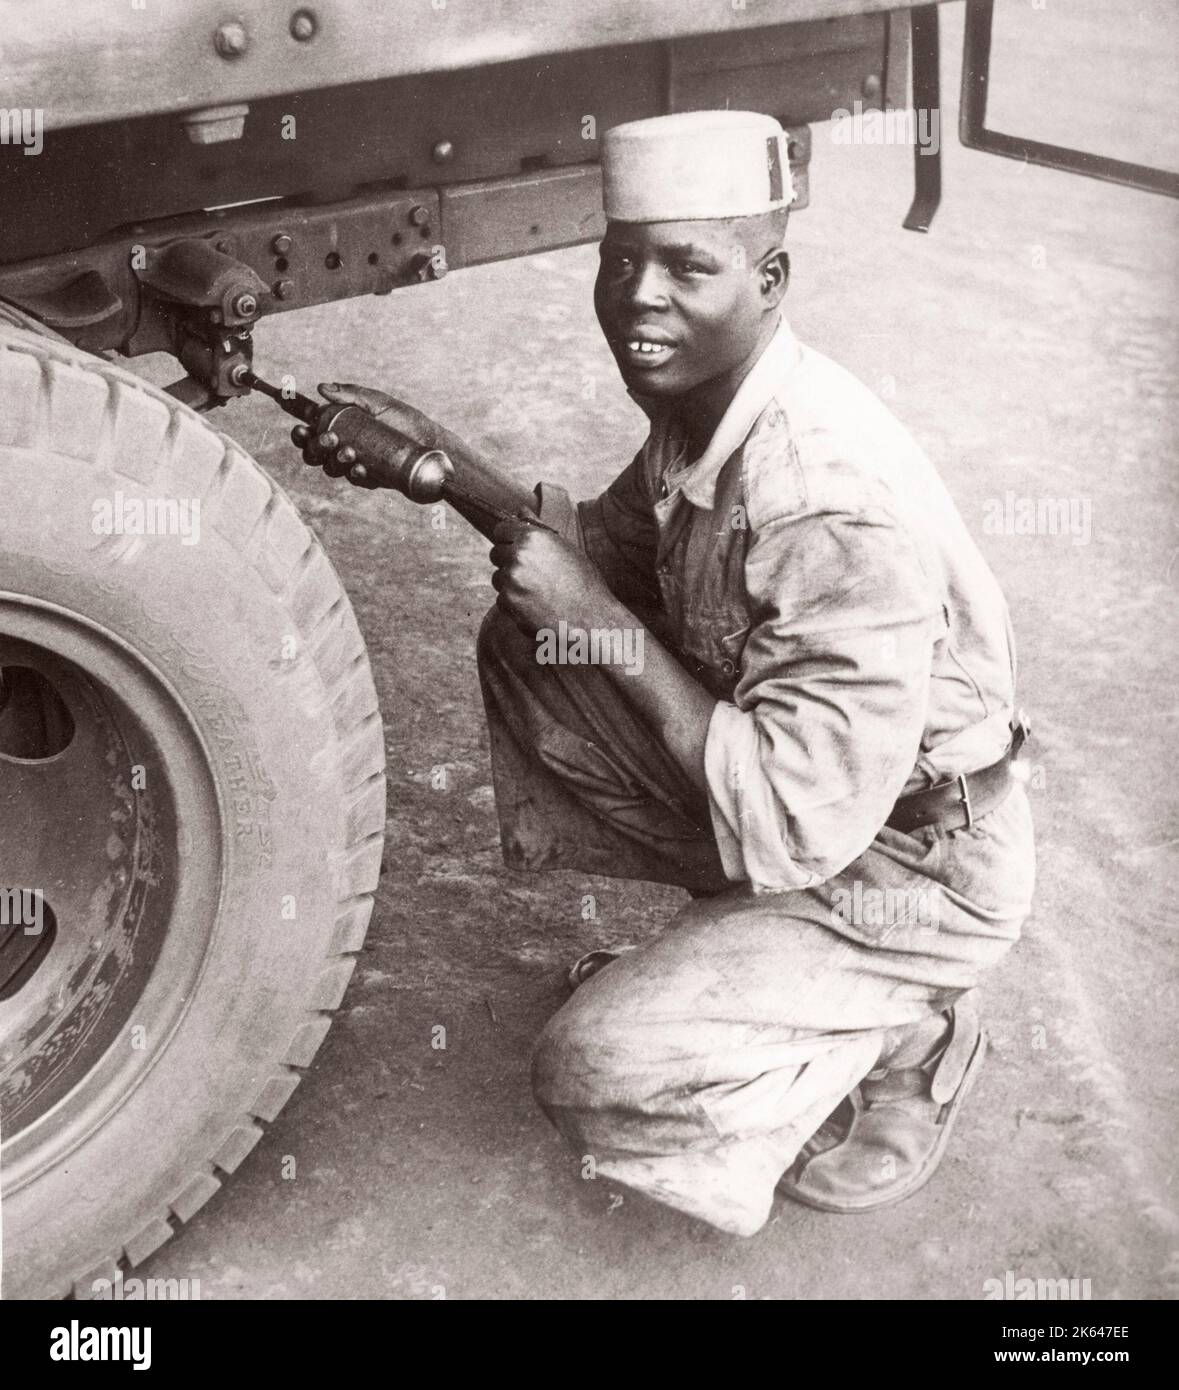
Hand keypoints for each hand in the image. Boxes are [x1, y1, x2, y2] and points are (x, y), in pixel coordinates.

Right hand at [298, 382, 446, 480]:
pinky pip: (354, 479)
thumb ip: (351, 393)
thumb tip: (322, 388)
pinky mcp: (369, 477)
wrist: (430, 443)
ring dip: (334, 461)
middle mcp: (342, 445)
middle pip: (313, 453)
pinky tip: (360, 468)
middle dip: (315, 447)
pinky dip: (355, 474)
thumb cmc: (403, 419)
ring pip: (331, 468)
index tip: (301, 428)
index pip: (310, 430)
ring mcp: (354, 463)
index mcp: (339, 425)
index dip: (300, 432)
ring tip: (349, 452)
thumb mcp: (378, 402)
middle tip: (329, 439)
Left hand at [489, 519, 617, 635]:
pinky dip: (514, 604)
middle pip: (496, 553)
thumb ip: (538, 528)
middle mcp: (518, 555)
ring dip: (511, 584)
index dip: (508, 538)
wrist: (591, 619)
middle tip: (533, 574)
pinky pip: (502, 600)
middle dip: (508, 562)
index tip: (516, 547)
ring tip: (538, 592)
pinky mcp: (509, 603)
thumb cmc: (583, 581)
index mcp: (532, 537)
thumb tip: (520, 509)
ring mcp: (511, 580)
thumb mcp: (565, 548)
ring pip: (498, 578)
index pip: (501, 529)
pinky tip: (537, 606)